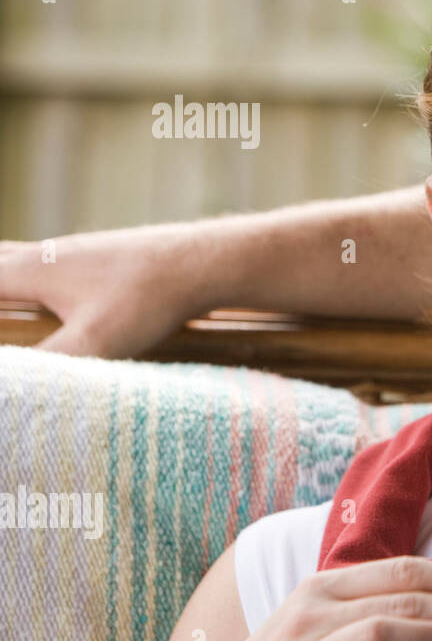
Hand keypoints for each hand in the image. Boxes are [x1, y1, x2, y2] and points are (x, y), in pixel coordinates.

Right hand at [0, 224, 210, 357]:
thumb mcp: (93, 342)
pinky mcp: (100, 258)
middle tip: (1, 321)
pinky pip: (46, 264)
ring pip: (17, 260)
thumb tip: (14, 389)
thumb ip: (45, 365)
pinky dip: (29, 275)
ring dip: (4, 277)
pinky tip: (49, 296)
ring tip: (10, 303)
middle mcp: (44, 254)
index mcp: (28, 271)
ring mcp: (74, 252)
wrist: (202, 261)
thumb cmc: (147, 298)